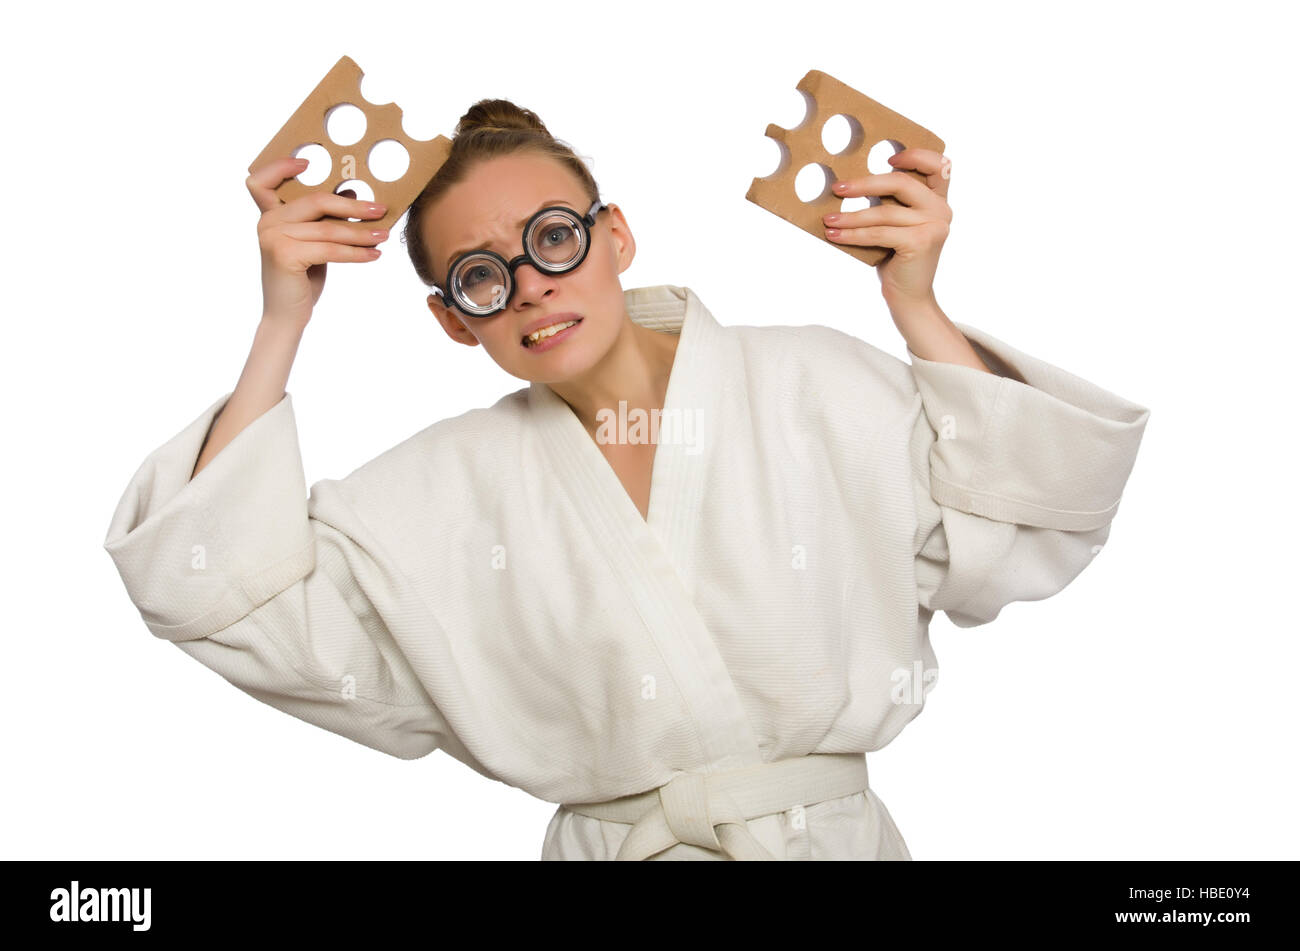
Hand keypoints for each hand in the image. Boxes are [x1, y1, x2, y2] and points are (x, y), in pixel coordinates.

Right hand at [246, 157, 390, 327]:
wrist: (286, 316)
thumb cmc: (301, 278)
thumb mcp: (314, 244)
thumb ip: (324, 218)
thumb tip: (351, 192)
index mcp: (269, 215)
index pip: (261, 182)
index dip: (281, 166)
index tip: (308, 163)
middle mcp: (267, 222)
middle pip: (316, 202)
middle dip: (353, 207)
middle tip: (381, 210)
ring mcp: (273, 237)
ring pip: (328, 229)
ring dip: (361, 232)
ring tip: (384, 236)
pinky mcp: (284, 255)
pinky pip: (330, 249)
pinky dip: (356, 252)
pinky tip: (374, 255)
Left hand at [822, 148, 952, 307]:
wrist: (908, 297)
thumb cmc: (896, 259)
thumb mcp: (895, 225)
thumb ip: (889, 203)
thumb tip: (847, 184)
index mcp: (938, 199)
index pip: (939, 165)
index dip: (916, 155)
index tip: (888, 158)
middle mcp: (942, 209)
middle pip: (901, 183)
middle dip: (865, 184)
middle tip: (838, 188)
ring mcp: (934, 225)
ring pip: (884, 212)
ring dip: (851, 216)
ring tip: (828, 220)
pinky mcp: (921, 242)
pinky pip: (879, 233)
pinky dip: (854, 234)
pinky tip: (835, 235)